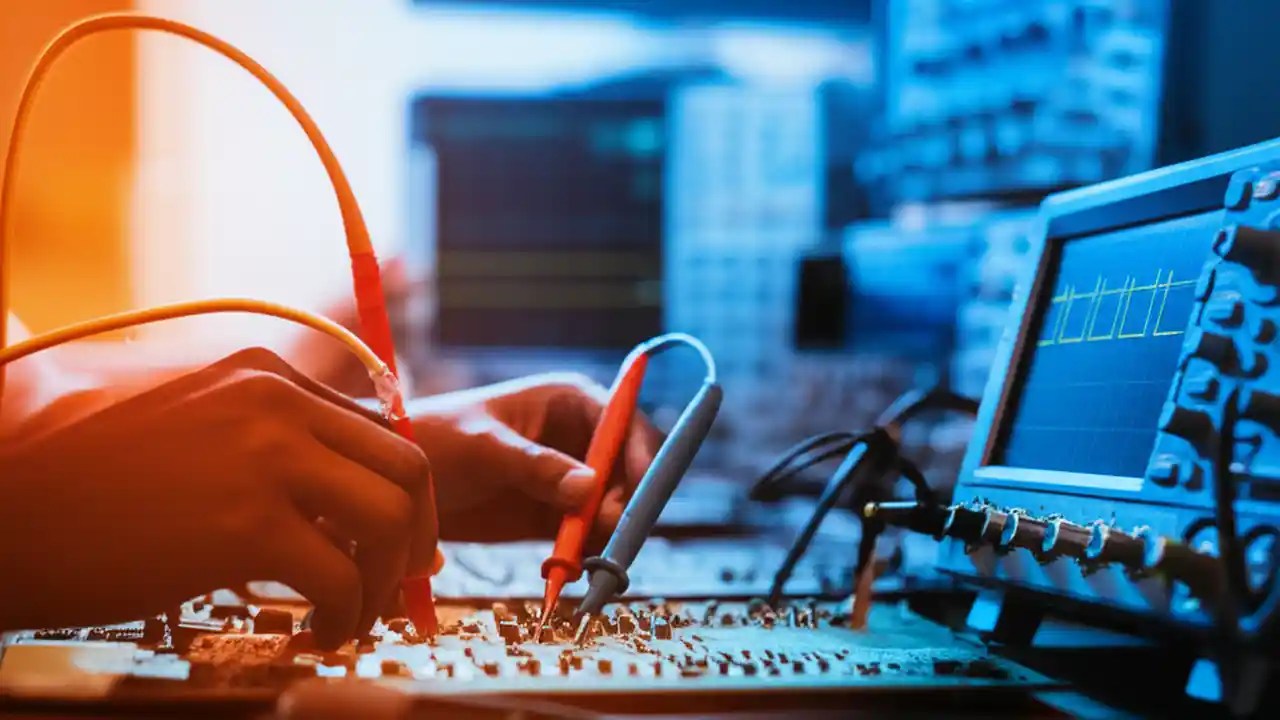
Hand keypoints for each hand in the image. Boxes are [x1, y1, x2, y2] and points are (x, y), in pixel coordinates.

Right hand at [0, 348, 429, 648]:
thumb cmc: (71, 466)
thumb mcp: (178, 417)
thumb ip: (253, 433)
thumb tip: (322, 491)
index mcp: (265, 374)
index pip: (376, 430)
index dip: (401, 494)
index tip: (401, 541)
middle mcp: (278, 402)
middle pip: (407, 467)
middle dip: (417, 535)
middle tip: (399, 585)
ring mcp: (266, 458)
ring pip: (391, 520)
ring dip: (386, 583)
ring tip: (351, 618)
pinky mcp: (243, 524)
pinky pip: (342, 579)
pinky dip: (347, 617)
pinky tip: (318, 634)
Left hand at [409, 373, 661, 542]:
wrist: (398, 484)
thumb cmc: (436, 442)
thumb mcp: (484, 448)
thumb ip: (536, 466)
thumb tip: (590, 487)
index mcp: (570, 401)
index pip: (624, 421)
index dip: (639, 453)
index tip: (638, 489)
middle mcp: (580, 438)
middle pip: (629, 469)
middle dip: (627, 500)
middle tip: (605, 530)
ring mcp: (571, 480)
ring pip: (614, 506)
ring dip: (609, 532)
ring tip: (580, 552)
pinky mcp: (557, 516)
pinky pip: (589, 535)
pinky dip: (588, 551)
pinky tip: (569, 564)